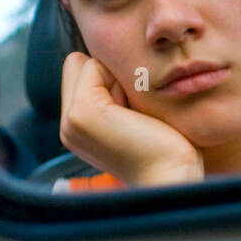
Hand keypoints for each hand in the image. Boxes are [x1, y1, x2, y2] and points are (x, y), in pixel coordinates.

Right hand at [59, 53, 203, 187]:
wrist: (174, 178)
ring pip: (86, 63)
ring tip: (135, 115)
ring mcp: (70, 120)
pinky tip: (134, 113)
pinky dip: (118, 80)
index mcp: (77, 128)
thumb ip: (114, 95)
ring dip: (116, 79)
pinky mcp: (82, 112)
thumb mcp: (134, 117)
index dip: (111, 80)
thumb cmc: (169, 149)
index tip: (134, 113)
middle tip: (134, 112)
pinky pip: (93, 65)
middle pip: (78, 64)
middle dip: (109, 75)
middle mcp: (67, 125)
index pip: (80, 73)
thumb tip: (112, 62)